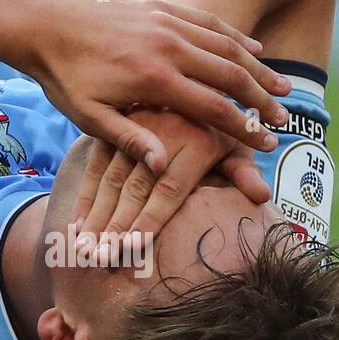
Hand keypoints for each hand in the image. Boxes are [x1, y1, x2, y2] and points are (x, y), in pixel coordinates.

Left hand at [23, 0, 289, 172]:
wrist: (43, 24)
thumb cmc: (63, 77)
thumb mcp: (88, 117)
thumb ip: (129, 140)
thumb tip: (163, 169)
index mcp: (153, 80)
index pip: (213, 108)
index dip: (244, 128)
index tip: (266, 145)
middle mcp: (168, 47)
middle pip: (231, 76)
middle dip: (262, 100)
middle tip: (282, 121)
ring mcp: (166, 23)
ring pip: (226, 46)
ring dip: (258, 67)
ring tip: (281, 88)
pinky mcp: (160, 7)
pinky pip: (207, 21)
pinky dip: (234, 35)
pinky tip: (253, 48)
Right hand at [71, 109, 270, 242]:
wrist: (192, 83)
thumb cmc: (218, 130)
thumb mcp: (236, 145)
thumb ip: (243, 172)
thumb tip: (261, 196)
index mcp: (197, 140)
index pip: (169, 189)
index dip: (150, 219)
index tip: (132, 248)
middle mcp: (163, 132)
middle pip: (134, 187)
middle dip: (115, 225)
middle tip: (98, 257)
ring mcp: (133, 128)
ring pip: (110, 178)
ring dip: (96, 215)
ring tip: (85, 248)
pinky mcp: (114, 127)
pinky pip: (96, 165)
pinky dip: (86, 196)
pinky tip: (77, 224)